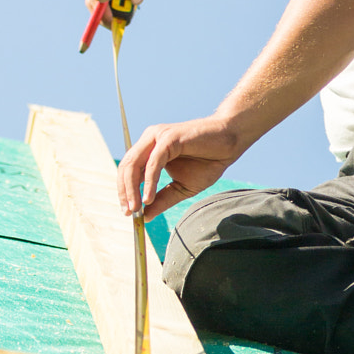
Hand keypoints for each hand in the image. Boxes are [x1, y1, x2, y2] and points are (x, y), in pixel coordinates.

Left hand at [117, 116, 242, 222]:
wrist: (229, 143)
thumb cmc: (207, 161)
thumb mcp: (181, 187)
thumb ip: (163, 199)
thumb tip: (146, 216)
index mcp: (150, 149)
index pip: (128, 171)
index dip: (124, 191)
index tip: (127, 212)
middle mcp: (149, 140)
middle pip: (126, 167)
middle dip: (124, 192)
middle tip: (129, 213)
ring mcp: (158, 137)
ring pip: (135, 164)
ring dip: (132, 189)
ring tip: (136, 209)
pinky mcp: (169, 138)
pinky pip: (153, 163)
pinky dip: (149, 182)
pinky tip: (148, 198)